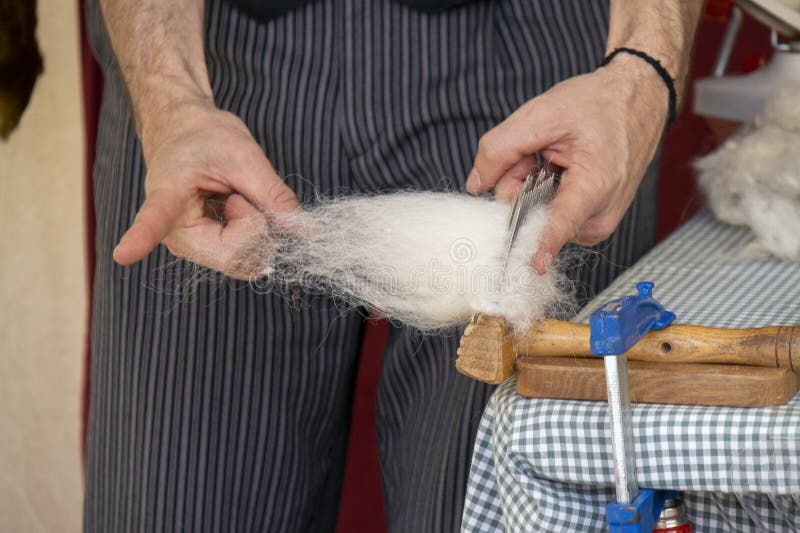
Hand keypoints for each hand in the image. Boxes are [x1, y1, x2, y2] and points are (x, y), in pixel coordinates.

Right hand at [113, 99, 298, 279]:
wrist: (187, 131)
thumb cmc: (205, 137)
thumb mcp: (244, 156)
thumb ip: (274, 195)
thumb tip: (305, 230)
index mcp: (167, 199)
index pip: (153, 222)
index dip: (141, 238)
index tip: (123, 254)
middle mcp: (175, 235)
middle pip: (233, 256)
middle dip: (255, 225)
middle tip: (240, 194)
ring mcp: (192, 248)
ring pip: (245, 260)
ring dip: (257, 229)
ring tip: (235, 197)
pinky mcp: (208, 252)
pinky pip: (246, 257)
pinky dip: (256, 234)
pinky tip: (238, 210)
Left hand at [466, 54, 667, 272]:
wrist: (637, 100)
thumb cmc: (598, 104)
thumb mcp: (541, 114)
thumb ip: (500, 149)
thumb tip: (476, 184)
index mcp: (594, 186)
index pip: (559, 227)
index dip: (538, 246)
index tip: (529, 268)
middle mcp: (600, 213)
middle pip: (535, 218)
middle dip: (521, 188)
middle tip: (535, 156)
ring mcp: (598, 221)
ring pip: (540, 217)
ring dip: (533, 187)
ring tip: (552, 157)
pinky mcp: (593, 221)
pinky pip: (553, 215)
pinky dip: (546, 191)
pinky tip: (559, 167)